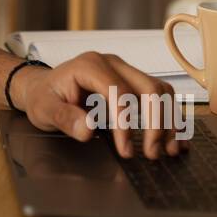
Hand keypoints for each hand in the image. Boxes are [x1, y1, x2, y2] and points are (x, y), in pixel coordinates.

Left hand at [12, 51, 183, 158]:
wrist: (41, 87)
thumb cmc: (43, 96)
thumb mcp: (44, 109)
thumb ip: (64, 118)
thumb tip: (88, 129)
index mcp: (90, 65)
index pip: (119, 92)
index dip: (126, 123)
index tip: (126, 150)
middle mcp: (113, 63)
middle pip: (149, 88)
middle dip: (156, 123)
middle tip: (152, 153)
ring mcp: (125, 71)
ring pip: (160, 90)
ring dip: (169, 120)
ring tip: (169, 149)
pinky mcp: (132, 82)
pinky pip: (159, 96)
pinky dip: (169, 116)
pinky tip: (174, 139)